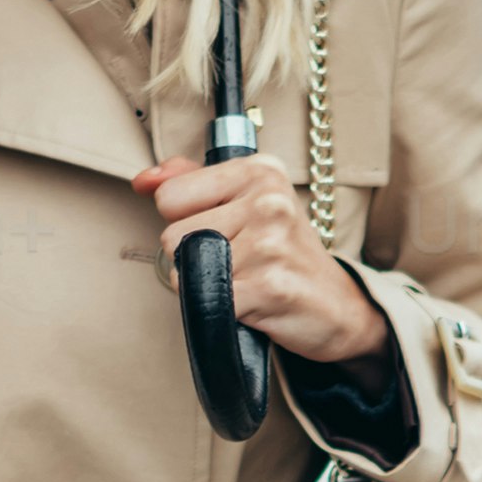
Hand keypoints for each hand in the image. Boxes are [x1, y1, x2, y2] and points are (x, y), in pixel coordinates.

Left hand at [133, 151, 393, 366]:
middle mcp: (268, 200)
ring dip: (207, 286)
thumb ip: (190, 183)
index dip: (186, 221)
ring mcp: (269, 243)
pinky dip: (220, 310)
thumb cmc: (285, 254)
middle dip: (196, 258)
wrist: (338, 307)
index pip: (170, 196)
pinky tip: (252, 303)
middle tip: (239, 263)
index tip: (225, 230)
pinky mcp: (268, 286)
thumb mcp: (246, 203)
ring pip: (185, 270)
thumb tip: (142, 179)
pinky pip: (205, 300)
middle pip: (173, 236)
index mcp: (260, 171)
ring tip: (245, 281)